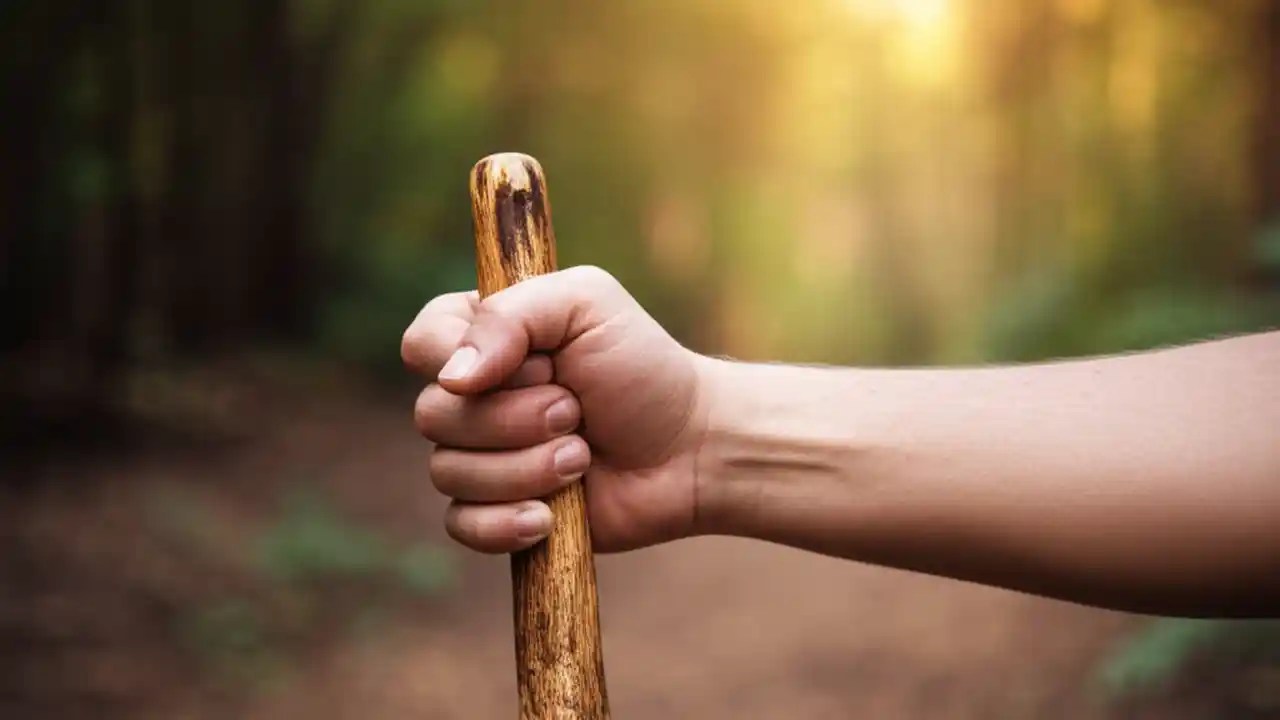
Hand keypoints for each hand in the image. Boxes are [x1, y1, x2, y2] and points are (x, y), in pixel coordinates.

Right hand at [402, 266, 706, 552]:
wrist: (690, 448)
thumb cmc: (643, 367)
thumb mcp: (586, 305)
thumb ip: (510, 317)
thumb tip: (451, 379)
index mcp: (485, 336)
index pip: (421, 343)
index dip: (462, 360)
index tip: (535, 365)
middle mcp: (473, 396)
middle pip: (432, 416)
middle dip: (514, 419)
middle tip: (576, 411)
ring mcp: (483, 456)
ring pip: (448, 473)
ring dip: (526, 468)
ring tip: (582, 457)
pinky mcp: (499, 510)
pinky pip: (462, 525)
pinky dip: (505, 523)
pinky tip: (550, 517)